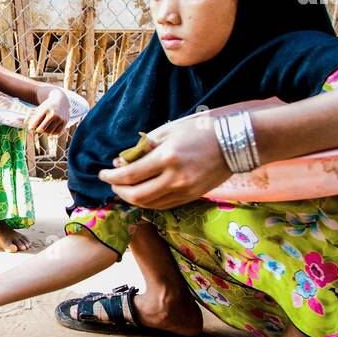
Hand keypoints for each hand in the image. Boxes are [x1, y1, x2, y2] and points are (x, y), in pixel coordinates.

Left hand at [25, 89, 70, 135]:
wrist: (61, 100)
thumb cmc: (46, 106)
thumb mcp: (38, 108)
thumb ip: (29, 115)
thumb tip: (22, 121)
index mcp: (45, 110)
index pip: (35, 123)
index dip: (32, 127)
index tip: (31, 127)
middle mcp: (53, 114)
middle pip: (42, 129)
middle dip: (38, 130)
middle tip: (38, 128)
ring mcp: (60, 118)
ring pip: (49, 132)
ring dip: (45, 132)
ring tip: (45, 128)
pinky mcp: (65, 122)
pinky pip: (56, 133)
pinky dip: (52, 133)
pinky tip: (51, 128)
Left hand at [97, 117, 231, 209]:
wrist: (234, 143)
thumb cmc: (200, 131)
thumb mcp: (168, 131)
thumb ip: (143, 147)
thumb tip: (121, 161)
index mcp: (167, 158)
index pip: (129, 175)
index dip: (111, 176)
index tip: (102, 173)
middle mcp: (175, 178)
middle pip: (136, 195)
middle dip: (118, 190)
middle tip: (111, 182)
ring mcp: (184, 191)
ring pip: (148, 204)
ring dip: (131, 198)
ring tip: (123, 188)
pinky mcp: (191, 197)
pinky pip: (162, 205)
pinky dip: (148, 201)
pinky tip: (141, 192)